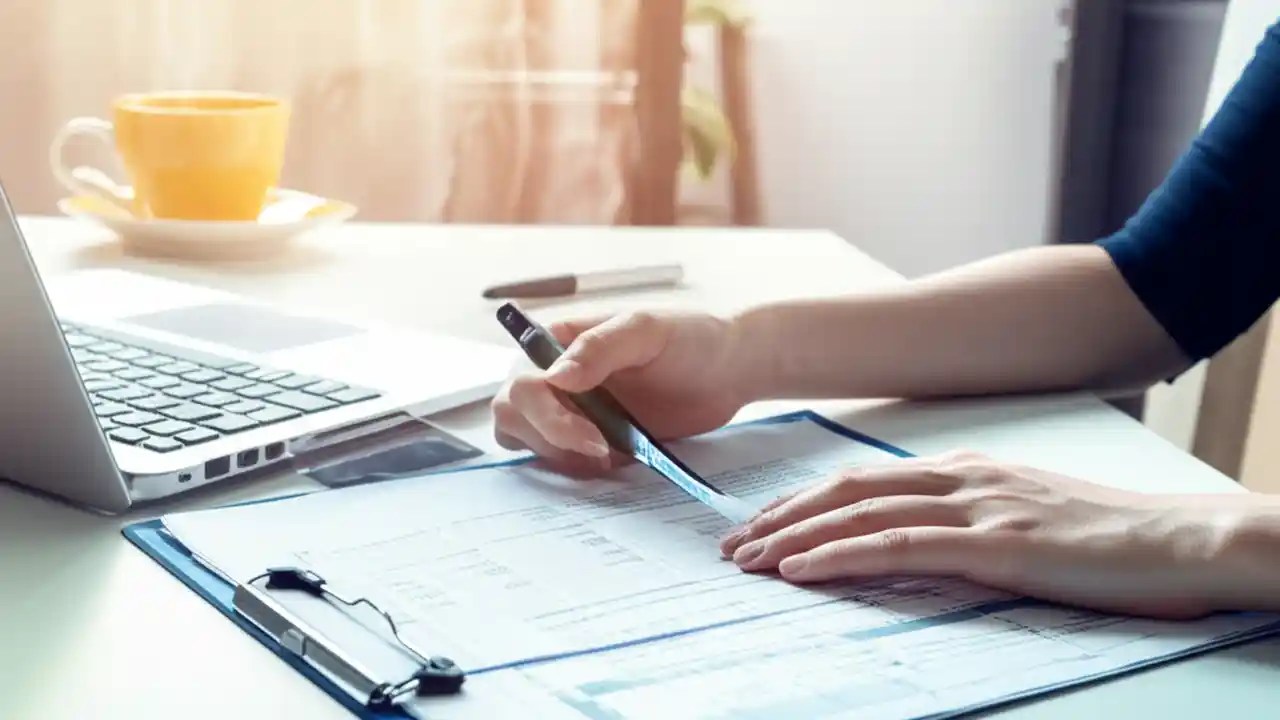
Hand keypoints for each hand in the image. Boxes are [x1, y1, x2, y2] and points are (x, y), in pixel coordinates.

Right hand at [491, 310, 752, 471]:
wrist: (728, 371)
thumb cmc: (690, 337)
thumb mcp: (647, 330)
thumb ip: (599, 347)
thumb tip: (555, 377)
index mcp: (559, 342)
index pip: (522, 382)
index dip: (545, 416)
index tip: (593, 436)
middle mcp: (555, 376)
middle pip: (513, 414)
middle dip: (550, 440)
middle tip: (601, 452)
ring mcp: (570, 409)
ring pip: (527, 440)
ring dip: (559, 456)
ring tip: (609, 457)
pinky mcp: (589, 436)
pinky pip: (559, 458)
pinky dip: (574, 468)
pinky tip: (612, 464)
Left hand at [719, 451, 1246, 619]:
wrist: (1178, 538)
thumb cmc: (1106, 536)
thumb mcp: (1023, 515)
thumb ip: (966, 521)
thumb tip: (913, 542)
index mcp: (965, 470)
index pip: (862, 481)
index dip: (804, 502)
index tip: (762, 524)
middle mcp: (960, 479)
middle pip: (847, 491)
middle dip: (782, 518)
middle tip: (732, 546)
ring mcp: (976, 508)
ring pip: (861, 515)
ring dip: (796, 538)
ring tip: (748, 560)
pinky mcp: (995, 545)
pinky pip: (899, 547)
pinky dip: (841, 556)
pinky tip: (801, 569)